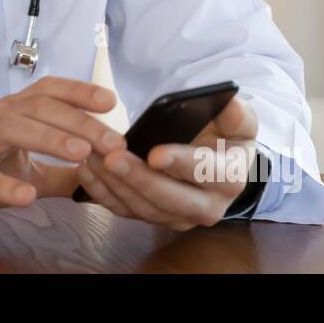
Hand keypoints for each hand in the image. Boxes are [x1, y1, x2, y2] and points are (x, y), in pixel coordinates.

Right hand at [0, 77, 126, 224]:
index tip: (112, 102)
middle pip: (39, 108)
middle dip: (80, 122)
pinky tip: (26, 198)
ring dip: (50, 139)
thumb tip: (100, 178)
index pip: (48, 91)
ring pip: (13, 130)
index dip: (79, 92)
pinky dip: (4, 186)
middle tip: (113, 142)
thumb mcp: (19, 169)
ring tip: (82, 153)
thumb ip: (58, 173)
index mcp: (11, 113)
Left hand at [73, 96, 258, 230]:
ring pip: (143, 208)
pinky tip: (85, 170)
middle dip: (138, 179)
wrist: (217, 162)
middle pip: (170, 199)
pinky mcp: (154, 219)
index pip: (206, 173)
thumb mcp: (238, 121)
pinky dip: (102, 193)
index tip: (154, 153)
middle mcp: (208, 207)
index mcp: (231, 179)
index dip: (180, 163)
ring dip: (114, 184)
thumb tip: (230, 103)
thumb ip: (236, 114)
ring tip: (92, 156)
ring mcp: (179, 217)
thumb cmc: (225, 135)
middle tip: (111, 158)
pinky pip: (125, 210)